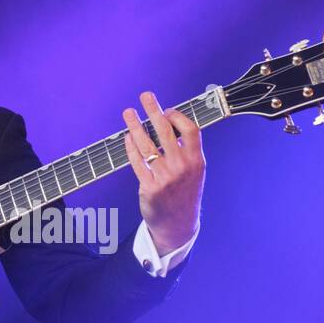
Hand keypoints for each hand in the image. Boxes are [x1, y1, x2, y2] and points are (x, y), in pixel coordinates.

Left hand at [121, 91, 204, 253]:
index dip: (178, 116)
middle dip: (154, 110)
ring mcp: (165, 178)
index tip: (167, 110)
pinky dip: (130, 147)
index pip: (190, 130)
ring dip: (135, 125)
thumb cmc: (185, 194)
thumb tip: (171, 124)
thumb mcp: (195, 172)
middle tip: (145, 96)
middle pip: (166, 131)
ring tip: (128, 113)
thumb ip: (186, 150)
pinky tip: (127, 137)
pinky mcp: (149, 188)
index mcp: (196, 161)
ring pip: (147, 144)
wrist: (178, 226)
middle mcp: (182, 168)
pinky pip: (137, 162)